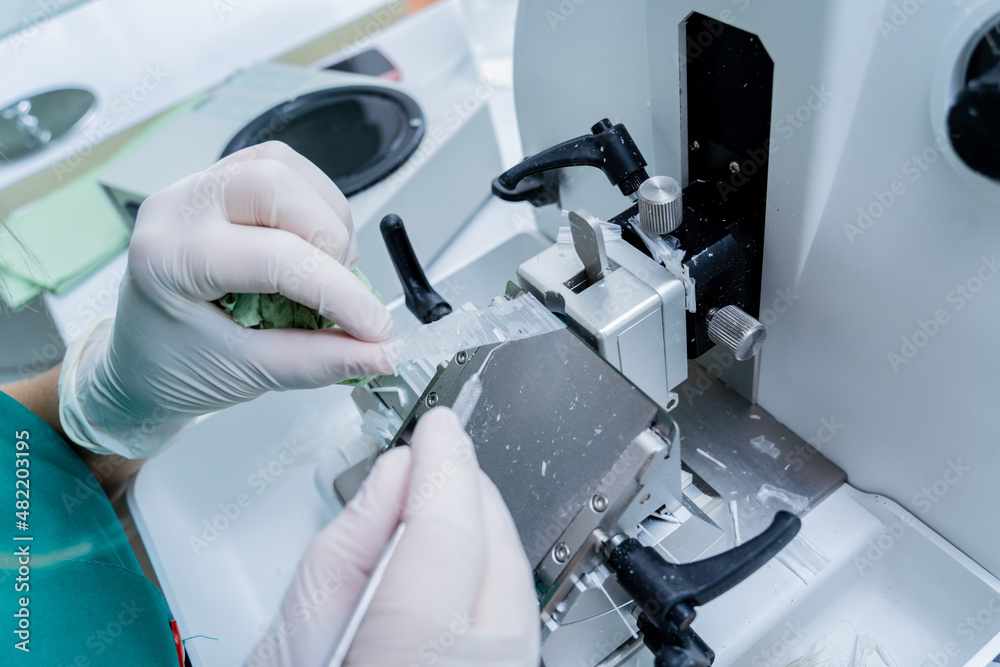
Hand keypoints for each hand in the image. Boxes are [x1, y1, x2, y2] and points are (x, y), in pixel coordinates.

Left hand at [59, 142, 392, 457]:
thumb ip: (319, 361)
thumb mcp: (248, 373)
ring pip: (283, 166)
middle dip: (329, 238)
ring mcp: (197, 186)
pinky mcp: (220, 181)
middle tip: (343, 290)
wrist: (141, 359)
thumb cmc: (176, 366)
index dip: (338, 292)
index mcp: (169, 259)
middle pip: (275, 183)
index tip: (374, 329)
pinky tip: (313, 245)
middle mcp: (178, 208)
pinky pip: (281, 166)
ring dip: (325, 217)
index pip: (274, 258)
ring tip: (327, 268)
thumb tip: (382, 353)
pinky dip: (314, 203)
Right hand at [246, 408, 539, 666]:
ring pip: (518, 594)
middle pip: (499, 561)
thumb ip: (344, 553)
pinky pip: (515, 630)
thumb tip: (395, 480)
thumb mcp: (286, 644)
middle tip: (438, 460)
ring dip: (484, 538)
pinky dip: (490, 586)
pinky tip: (458, 572)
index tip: (438, 429)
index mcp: (409, 665)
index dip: (444, 469)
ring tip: (442, 508)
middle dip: (471, 495)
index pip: (446, 538)